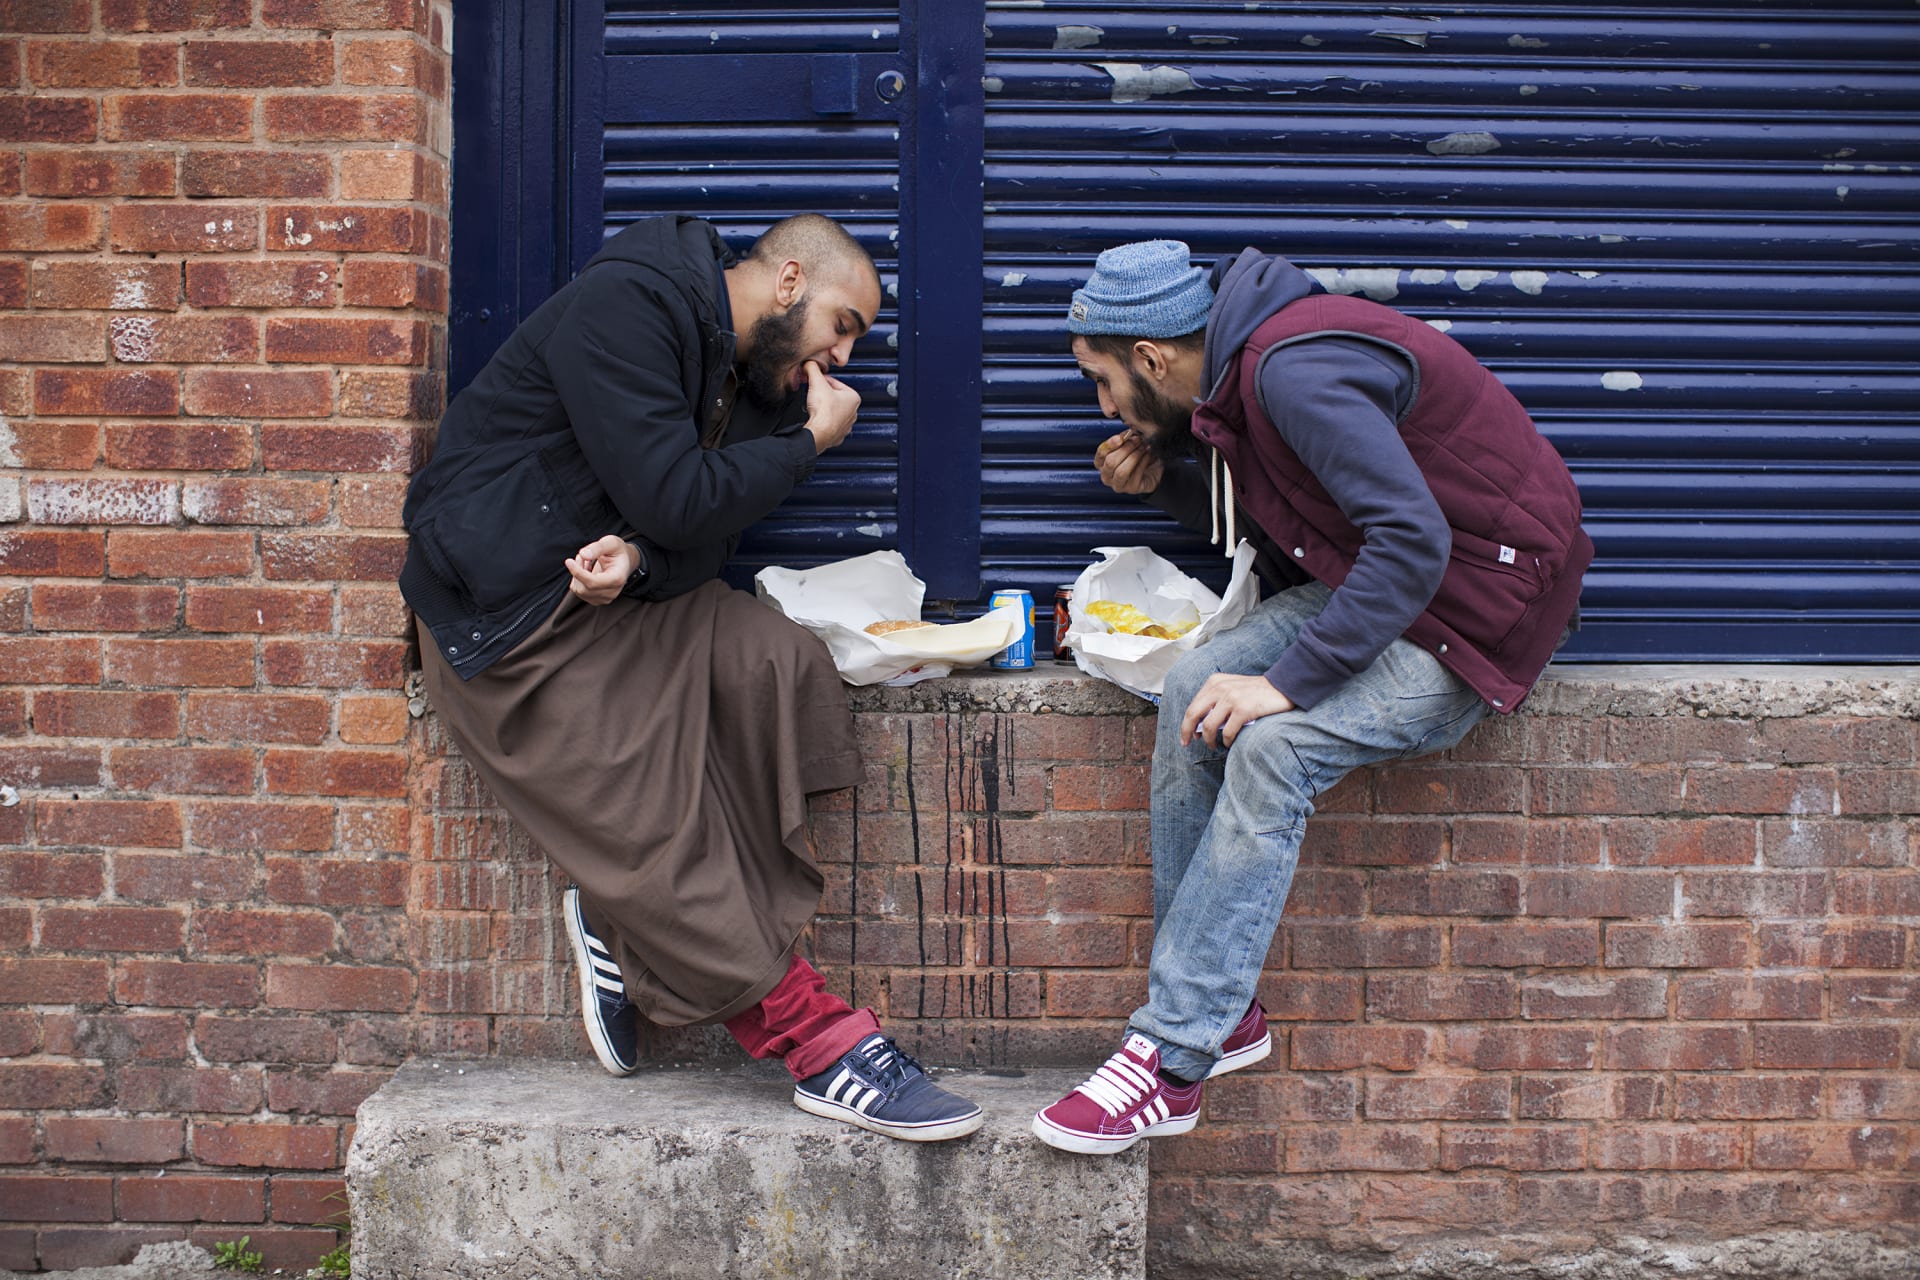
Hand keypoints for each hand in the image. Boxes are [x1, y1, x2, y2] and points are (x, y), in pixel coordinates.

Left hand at [564, 534, 640, 605]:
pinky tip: (586, 570)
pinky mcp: (597, 599)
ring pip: (579, 590)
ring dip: (577, 574)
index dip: (579, 573)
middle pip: (584, 588)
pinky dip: (578, 579)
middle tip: (581, 556)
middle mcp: (613, 592)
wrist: (624, 562)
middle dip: (577, 570)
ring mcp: (605, 598)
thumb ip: (597, 547)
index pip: (594, 582)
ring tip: (585, 560)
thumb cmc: (618, 551)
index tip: (568, 561)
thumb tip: (583, 554)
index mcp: (618, 578)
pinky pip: (579, 591)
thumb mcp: (611, 542)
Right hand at [802, 360, 860, 453]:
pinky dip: (823, 421)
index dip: (822, 381)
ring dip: (823, 407)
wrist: (819, 433)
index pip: (835, 383)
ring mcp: (846, 426)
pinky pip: (829, 424)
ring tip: (814, 406)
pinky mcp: (837, 436)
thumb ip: (813, 368)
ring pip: (832, 411)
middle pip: (834, 397)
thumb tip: (809, 363)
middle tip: (813, 393)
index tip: (814, 382)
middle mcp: (853, 412)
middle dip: (823, 394)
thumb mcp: (817, 382)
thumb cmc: (823, 411)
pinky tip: (817, 418)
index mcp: (854, 398)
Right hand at [1095, 430, 1163, 494]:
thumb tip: (1128, 432)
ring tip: (1143, 447)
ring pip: (1121, 471)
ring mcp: (1118, 485)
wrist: (1153, 469)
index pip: (1101, 453)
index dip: (1110, 444)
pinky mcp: (1131, 489)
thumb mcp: (1129, 445)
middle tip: (1138, 440)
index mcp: (1102, 463)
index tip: (1121, 438)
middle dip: (1126, 448)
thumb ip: (1125, 439)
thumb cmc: (1138, 456)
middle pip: (1110, 462)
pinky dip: (1143, 462)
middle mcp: (1106, 476)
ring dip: (1134, 456)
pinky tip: (1148, 455)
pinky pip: (1135, 475)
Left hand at [1180, 673, 1295, 748]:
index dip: (1186, 724)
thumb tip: (1200, 727)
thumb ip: (1215, 701)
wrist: (1282, 686)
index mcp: (1214, 682)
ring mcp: (1232, 698)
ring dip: (1209, 740)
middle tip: (1187, 744)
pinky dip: (1227, 741)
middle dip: (1187, 732)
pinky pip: (1228, 732)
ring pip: (1209, 726)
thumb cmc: (1256, 691)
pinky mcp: (1244, 709)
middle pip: (1193, 714)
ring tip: (1213, 746)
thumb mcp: (1231, 688)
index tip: (1187, 736)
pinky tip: (1229, 744)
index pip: (1193, 706)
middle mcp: (1220, 688)